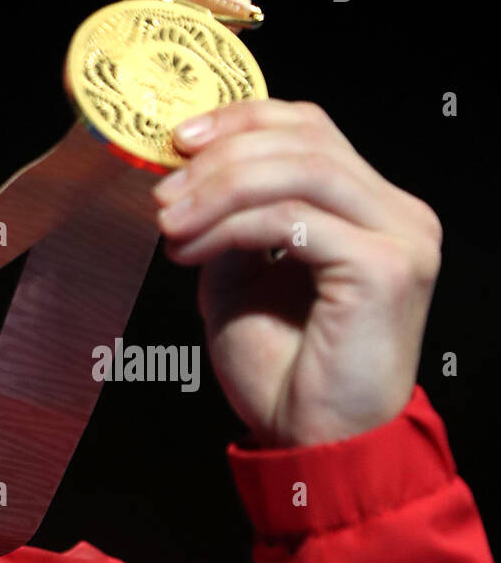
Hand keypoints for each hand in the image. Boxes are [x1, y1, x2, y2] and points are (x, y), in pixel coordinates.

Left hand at [151, 99, 441, 447]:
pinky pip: (293, 220)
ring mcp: (400, 237)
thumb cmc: (283, 367)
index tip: (178, 139)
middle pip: (304, 138)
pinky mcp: (386, 268)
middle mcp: (396, 212)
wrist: (313, 444)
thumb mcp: (240, 273)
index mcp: (369, 204)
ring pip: (299, 170)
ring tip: (168, 223)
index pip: (308, 126)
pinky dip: (230, 227)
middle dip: (219, 159)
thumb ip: (229, 216)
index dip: (240, 119)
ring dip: (218, 190)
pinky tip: (192, 251)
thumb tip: (188, 171)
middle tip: (162, 195)